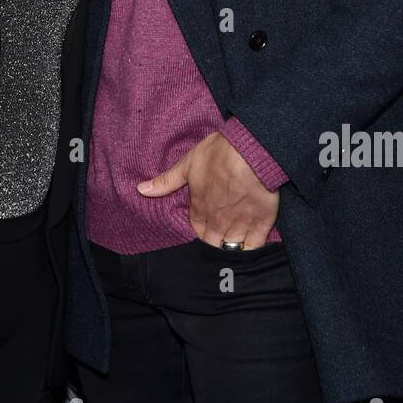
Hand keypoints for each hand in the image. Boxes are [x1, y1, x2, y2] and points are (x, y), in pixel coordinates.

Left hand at [137, 131, 278, 248]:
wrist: (251, 152)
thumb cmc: (219, 153)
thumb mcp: (188, 163)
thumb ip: (167, 181)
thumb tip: (141, 190)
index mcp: (200, 207)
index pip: (196, 227)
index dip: (198, 228)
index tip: (202, 226)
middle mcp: (218, 221)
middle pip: (212, 242)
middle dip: (212, 242)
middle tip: (216, 239)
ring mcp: (240, 224)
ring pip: (231, 248)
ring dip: (230, 248)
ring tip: (232, 247)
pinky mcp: (262, 223)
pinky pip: (254, 247)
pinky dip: (251, 250)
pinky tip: (250, 250)